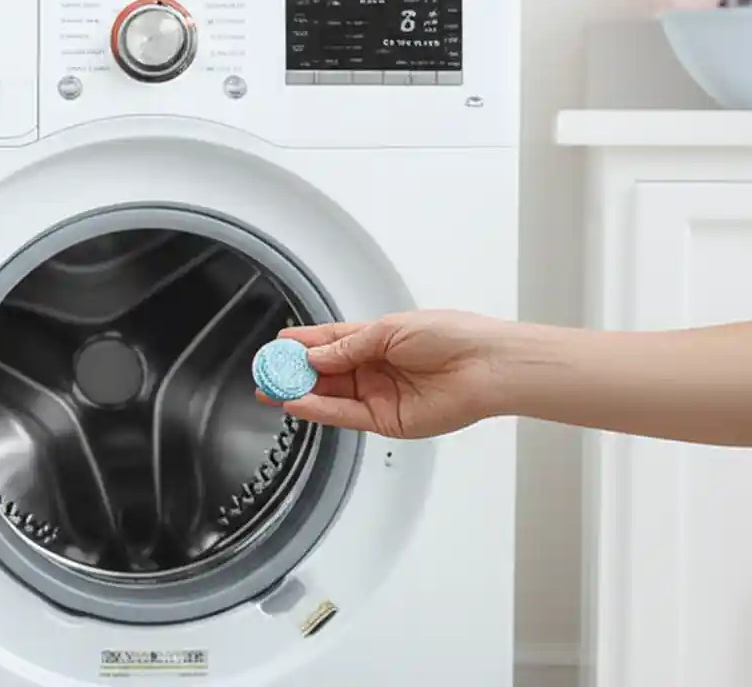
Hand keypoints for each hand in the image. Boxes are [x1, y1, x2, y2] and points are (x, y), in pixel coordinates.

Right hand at [257, 310, 509, 438]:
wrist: (485, 366)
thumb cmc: (452, 337)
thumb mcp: (390, 330)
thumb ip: (348, 346)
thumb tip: (315, 356)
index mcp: (378, 339)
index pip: (330, 342)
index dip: (302, 346)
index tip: (276, 348)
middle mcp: (375, 368)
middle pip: (324, 372)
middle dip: (294, 373)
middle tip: (266, 373)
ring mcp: (379, 395)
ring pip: (329, 396)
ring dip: (300, 393)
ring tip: (272, 389)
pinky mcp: (386, 420)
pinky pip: (345, 416)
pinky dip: (319, 410)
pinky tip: (298, 402)